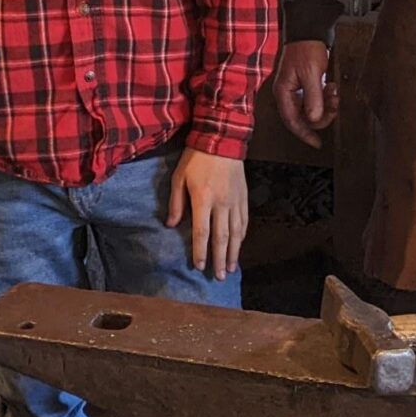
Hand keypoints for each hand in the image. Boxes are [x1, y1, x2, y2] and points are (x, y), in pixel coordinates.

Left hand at [169, 150, 247, 279]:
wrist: (222, 140)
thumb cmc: (196, 159)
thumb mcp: (179, 177)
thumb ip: (176, 203)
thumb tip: (172, 225)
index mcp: (203, 199)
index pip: (202, 232)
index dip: (200, 251)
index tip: (199, 266)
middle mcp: (222, 203)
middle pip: (221, 237)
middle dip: (219, 258)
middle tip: (219, 276)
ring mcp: (235, 201)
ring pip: (236, 232)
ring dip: (233, 252)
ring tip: (231, 268)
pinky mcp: (244, 197)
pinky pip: (244, 220)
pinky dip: (242, 235)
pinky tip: (239, 245)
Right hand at [269, 40, 338, 147]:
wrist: (309, 30)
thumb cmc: (306, 48)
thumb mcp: (312, 74)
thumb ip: (313, 98)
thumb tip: (314, 119)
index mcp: (283, 93)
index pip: (293, 121)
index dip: (305, 134)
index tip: (317, 143)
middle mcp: (287, 94)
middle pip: (304, 117)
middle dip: (322, 114)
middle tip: (334, 105)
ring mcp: (295, 90)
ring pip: (312, 109)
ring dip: (326, 104)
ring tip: (333, 92)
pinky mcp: (304, 85)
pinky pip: (315, 99)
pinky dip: (325, 97)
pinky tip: (331, 87)